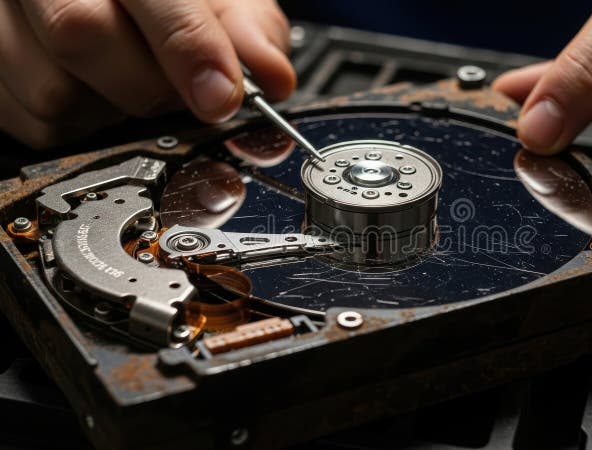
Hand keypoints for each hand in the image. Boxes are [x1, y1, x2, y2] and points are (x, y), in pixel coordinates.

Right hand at [0, 0, 293, 147]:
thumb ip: (243, 26)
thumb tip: (271, 77)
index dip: (187, 48)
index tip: (223, 95)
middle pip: (81, 35)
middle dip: (152, 84)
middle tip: (186, 92)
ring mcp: (0, 21)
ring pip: (53, 90)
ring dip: (116, 110)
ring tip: (139, 84)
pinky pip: (34, 123)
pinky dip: (84, 125)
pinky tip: (103, 96)